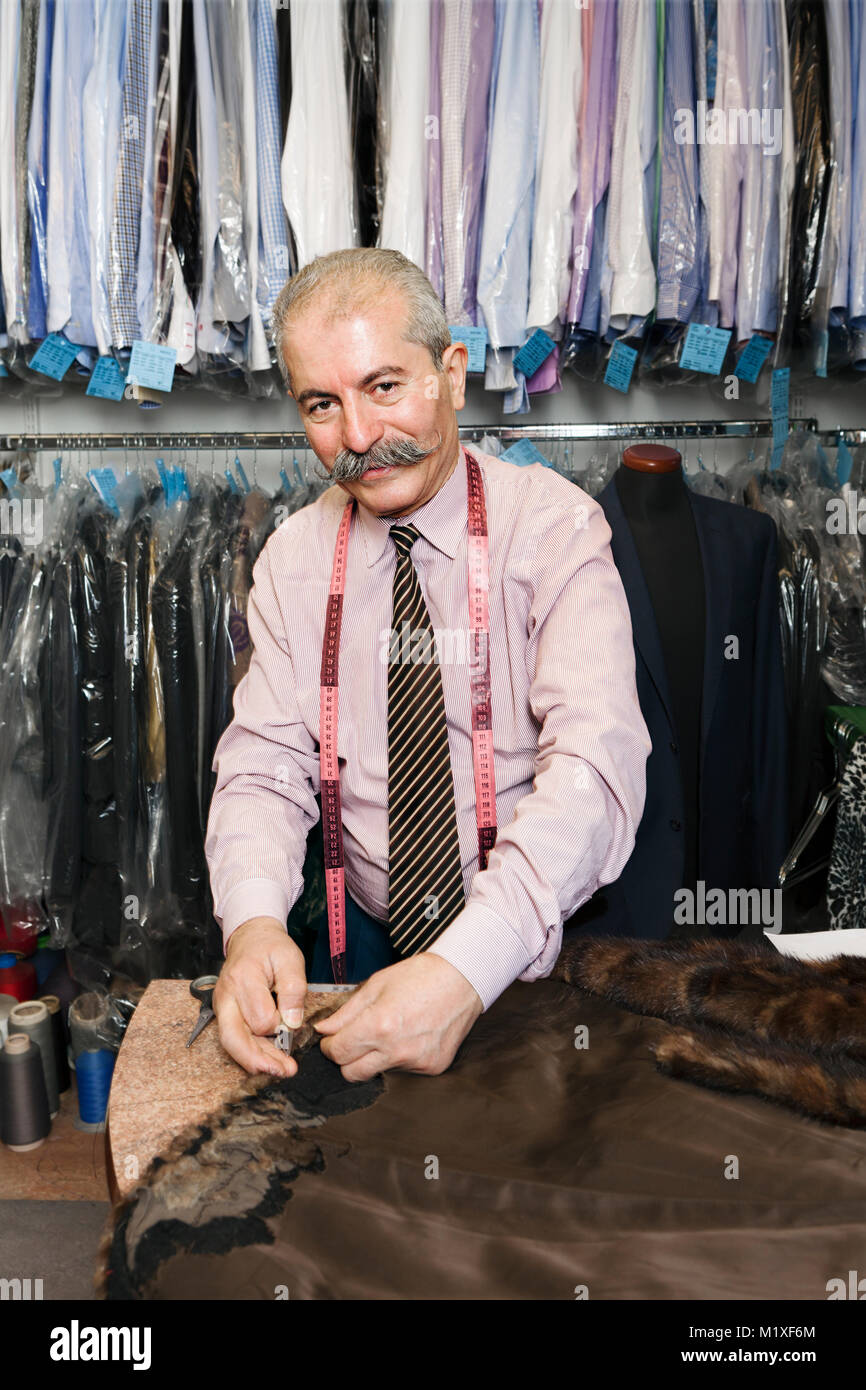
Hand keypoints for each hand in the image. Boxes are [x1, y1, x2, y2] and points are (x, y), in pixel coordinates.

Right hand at [214, 917, 306, 1077]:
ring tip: (281, 1071)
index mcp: (243, 978)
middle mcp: (226, 996)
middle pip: (234, 1038)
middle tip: (285, 1070)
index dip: (279, 1025)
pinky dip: (253, 1053)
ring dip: (257, 1061)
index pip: (260, 1017)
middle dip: (259, 1059)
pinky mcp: (225, 1014)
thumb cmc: (271, 947)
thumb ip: (293, 989)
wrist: (251, 938)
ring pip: (232, 1043)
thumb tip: (292, 1022)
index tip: (293, 1022)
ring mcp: (222, 1006)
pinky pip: (235, 1039)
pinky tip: (270, 1061)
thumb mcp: (290, 958)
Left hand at [314, 953, 482, 1081]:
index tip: (332, 1038)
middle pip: (352, 1074)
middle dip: (346, 1059)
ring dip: (374, 1058)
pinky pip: (404, 1071)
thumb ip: (347, 1012)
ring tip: (388, 1032)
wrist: (463, 979)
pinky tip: (410, 1036)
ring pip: (378, 1073)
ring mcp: (416, 1062)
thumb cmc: (421, 975)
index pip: (338, 1053)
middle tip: (352, 1040)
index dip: (329, 1046)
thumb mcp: (377, 984)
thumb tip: (324, 1029)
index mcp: (378, 1026)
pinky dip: (400, 1057)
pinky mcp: (432, 1067)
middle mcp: (396, 1050)